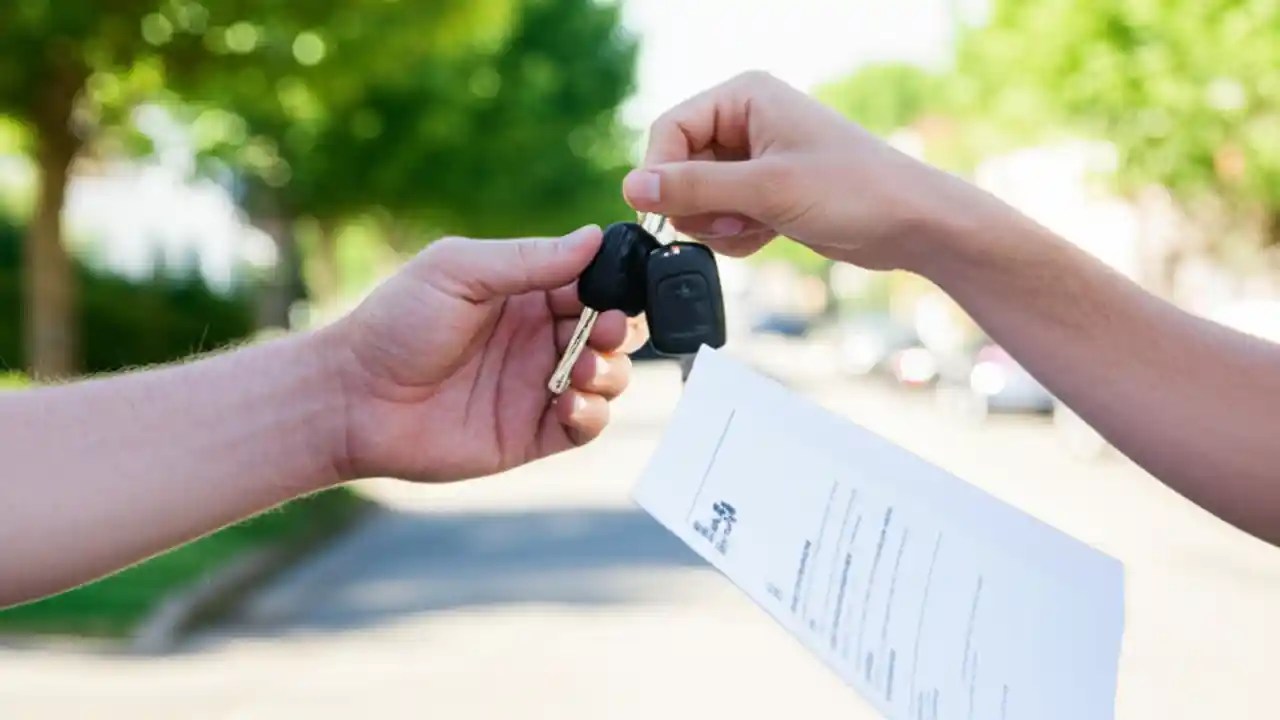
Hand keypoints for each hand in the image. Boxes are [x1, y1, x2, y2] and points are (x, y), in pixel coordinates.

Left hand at [324, 226, 635, 482]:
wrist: (354, 398)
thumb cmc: (396, 323)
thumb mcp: (459, 271)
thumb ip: (528, 259)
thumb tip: (594, 236)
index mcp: (524, 294)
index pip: (590, 284)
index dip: (612, 285)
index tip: (617, 288)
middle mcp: (537, 339)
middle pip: (609, 332)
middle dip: (620, 329)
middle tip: (604, 331)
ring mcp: (537, 387)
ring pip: (608, 378)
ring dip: (611, 372)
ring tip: (583, 369)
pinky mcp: (531, 434)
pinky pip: (585, 427)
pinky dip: (592, 415)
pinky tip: (568, 404)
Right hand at [623, 71, 989, 270]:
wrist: (912, 225)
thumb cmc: (854, 191)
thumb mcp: (766, 190)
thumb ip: (694, 188)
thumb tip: (632, 187)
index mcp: (744, 97)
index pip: (668, 129)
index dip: (659, 173)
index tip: (663, 212)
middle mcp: (745, 121)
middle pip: (679, 166)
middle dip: (698, 204)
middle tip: (733, 220)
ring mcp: (755, 159)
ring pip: (698, 197)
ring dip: (719, 224)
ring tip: (758, 226)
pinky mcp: (765, 192)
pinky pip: (722, 217)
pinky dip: (736, 234)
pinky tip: (768, 234)